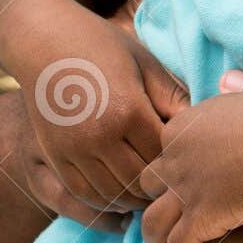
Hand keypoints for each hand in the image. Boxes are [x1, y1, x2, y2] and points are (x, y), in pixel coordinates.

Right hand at [14, 3, 187, 211]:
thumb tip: (200, 129)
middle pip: (141, 180)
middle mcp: (99, 135)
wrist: (42, 41)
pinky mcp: (55, 155)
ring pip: (114, 194)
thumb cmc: (101, 46)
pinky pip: (84, 193)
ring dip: (135, 198)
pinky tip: (122, 194)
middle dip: (159, 184)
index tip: (188, 157)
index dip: (179, 159)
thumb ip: (173, 99)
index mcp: (129, 110)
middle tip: (173, 183)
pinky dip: (106, 201)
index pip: (164, 155)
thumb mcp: (144, 64)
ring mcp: (74, 148)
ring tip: (150, 190)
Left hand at [140, 92, 242, 242]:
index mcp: (184, 127)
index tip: (176, 178)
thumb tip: (229, 79)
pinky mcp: (199, 217)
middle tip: (156, 212)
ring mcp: (184, 189)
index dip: (170, 166)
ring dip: (154, 235)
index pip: (164, 150)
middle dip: (151, 198)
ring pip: (154, 219)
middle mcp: (175, 158)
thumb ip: (237, 89)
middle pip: (149, 182)